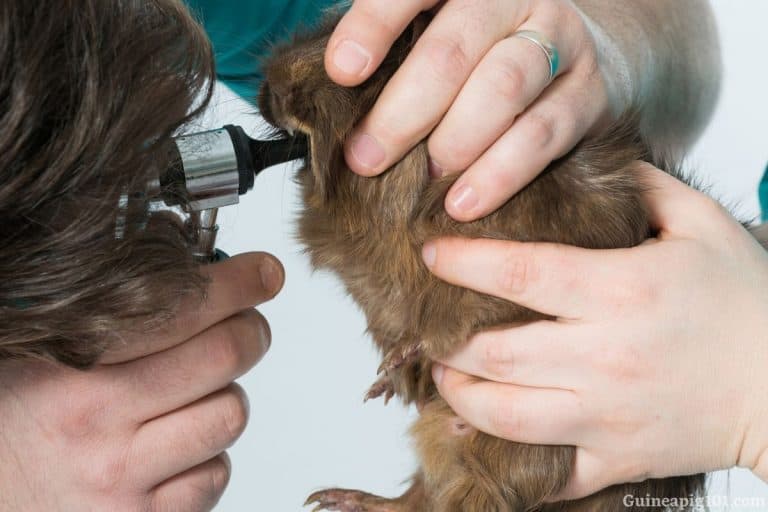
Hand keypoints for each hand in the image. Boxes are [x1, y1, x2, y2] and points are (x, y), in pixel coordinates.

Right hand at [0, 252, 282, 511]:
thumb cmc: (10, 424)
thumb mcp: (35, 355)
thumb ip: (101, 319)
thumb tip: (186, 277)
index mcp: (68, 367)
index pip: (180, 308)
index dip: (236, 283)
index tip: (264, 273)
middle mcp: (97, 421)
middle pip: (224, 355)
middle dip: (250, 331)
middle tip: (248, 326)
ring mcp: (122, 477)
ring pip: (229, 415)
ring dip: (225, 397)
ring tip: (197, 395)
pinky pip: (215, 474)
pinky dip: (209, 456)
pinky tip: (177, 448)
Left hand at [326, 0, 622, 220]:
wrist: (582, 55)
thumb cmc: (484, 51)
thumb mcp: (435, 36)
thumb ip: (389, 56)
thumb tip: (315, 106)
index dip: (374, 25)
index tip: (341, 71)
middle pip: (453, 48)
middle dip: (402, 110)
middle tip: (366, 158)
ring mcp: (558, 42)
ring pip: (503, 86)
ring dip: (454, 142)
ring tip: (423, 182)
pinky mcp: (588, 94)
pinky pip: (544, 132)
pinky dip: (501, 172)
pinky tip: (465, 202)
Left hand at [421, 165, 767, 497]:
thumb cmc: (750, 303)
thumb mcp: (702, 226)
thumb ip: (643, 186)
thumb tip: (589, 160)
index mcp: (623, 291)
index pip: (519, 272)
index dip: (463, 261)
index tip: (430, 252)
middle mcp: (607, 356)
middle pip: (495, 351)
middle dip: (444, 338)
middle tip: (426, 324)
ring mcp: (609, 415)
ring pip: (505, 415)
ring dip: (459, 395)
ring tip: (443, 374)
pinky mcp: (619, 459)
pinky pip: (548, 471)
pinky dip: (506, 457)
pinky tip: (482, 432)